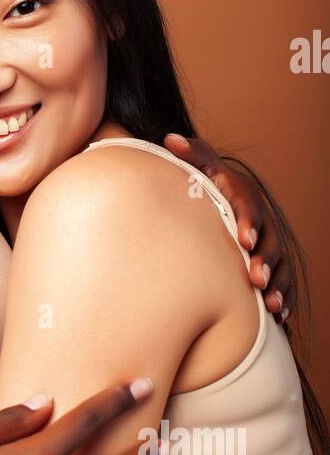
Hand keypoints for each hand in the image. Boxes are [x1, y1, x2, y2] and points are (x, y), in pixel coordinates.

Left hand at [164, 133, 291, 319]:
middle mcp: (262, 222)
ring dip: (278, 284)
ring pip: (281, 265)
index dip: (249, 223)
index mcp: (244, 199)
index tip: (243, 239)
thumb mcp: (201, 165)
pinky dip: (283, 297)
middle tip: (257, 278)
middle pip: (271, 241)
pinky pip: (283, 282)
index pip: (250, 208)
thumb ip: (191, 154)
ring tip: (269, 303)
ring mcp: (270, 244)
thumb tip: (170, 139)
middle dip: (266, 260)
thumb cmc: (208, 184)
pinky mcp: (272, 265)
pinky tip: (278, 314)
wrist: (223, 199)